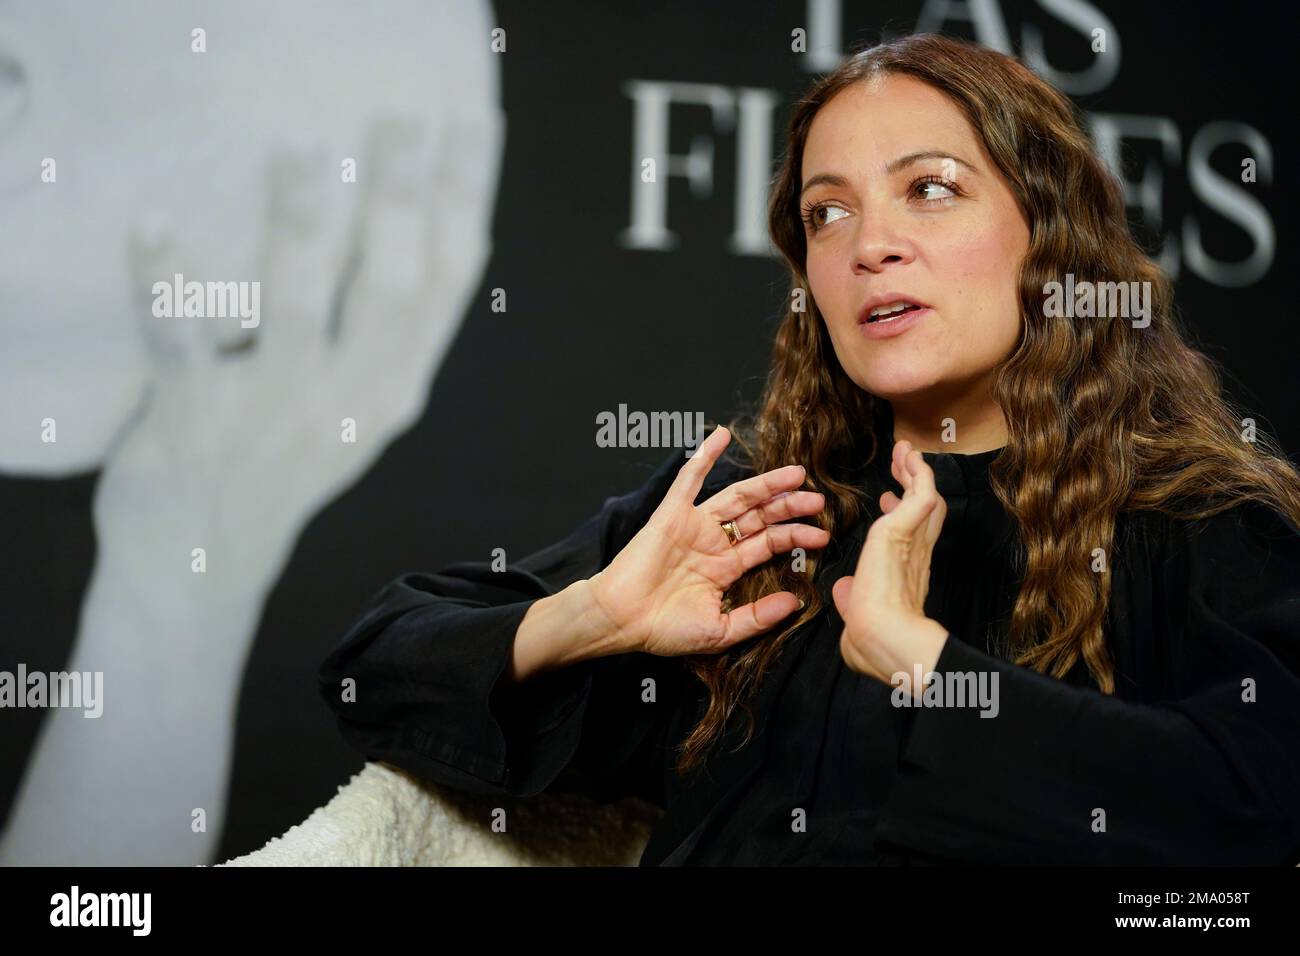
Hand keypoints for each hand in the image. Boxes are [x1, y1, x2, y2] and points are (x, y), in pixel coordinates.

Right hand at [588, 425, 829, 656]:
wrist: (621, 621)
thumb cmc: (665, 630)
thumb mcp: (721, 632)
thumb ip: (756, 617)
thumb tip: (794, 602)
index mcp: (726, 568)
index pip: (768, 544)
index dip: (796, 537)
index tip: (823, 535)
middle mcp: (714, 543)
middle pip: (760, 517)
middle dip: (789, 507)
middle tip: (818, 501)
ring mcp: (694, 526)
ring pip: (737, 497)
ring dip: (765, 485)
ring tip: (795, 474)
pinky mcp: (671, 515)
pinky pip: (689, 480)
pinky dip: (704, 456)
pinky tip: (720, 435)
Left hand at [833, 440, 949, 689]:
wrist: (882, 641)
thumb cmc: (871, 643)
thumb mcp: (856, 616)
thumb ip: (851, 599)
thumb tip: (843, 589)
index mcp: (906, 576)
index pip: (911, 538)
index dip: (903, 517)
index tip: (889, 502)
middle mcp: (916, 555)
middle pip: (924, 511)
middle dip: (914, 486)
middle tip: (904, 465)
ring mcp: (913, 541)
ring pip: (924, 496)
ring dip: (915, 472)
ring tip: (905, 451)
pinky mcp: (904, 529)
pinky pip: (921, 492)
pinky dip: (918, 472)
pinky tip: (909, 456)